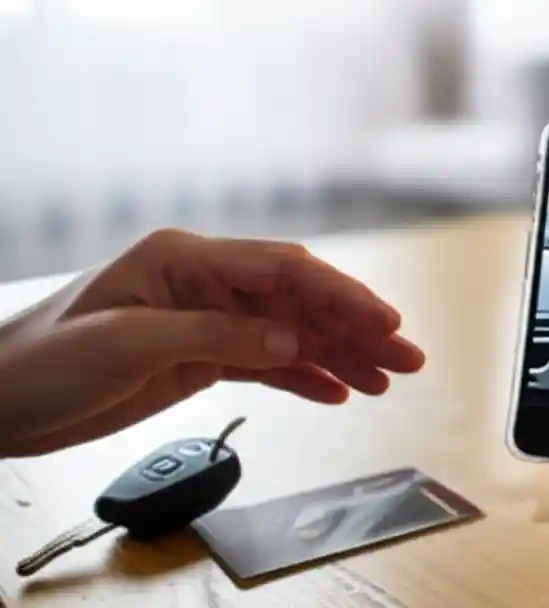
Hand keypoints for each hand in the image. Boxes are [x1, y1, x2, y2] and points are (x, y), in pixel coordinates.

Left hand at [0, 229, 423, 456]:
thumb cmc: (40, 360)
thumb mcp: (126, 343)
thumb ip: (215, 337)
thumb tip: (291, 342)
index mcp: (184, 258)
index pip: (283, 269)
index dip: (340, 294)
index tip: (383, 321)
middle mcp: (204, 283)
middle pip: (300, 301)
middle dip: (357, 328)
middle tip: (408, 357)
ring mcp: (207, 321)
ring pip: (292, 335)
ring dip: (342, 356)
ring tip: (388, 380)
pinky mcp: (201, 358)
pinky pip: (269, 364)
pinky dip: (306, 378)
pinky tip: (339, 392)